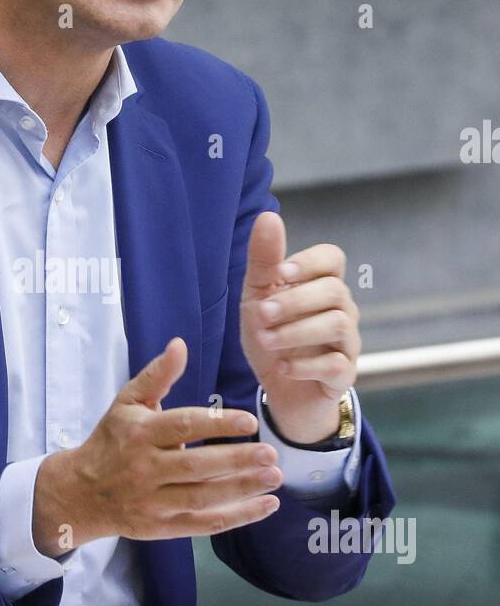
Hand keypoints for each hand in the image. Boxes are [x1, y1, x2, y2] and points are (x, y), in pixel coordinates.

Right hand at [31, 337, 282, 556]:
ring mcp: (153, 501)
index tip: (250, 421)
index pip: (182, 427)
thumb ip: (157, 376)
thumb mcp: (127, 403)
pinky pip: (203, 524)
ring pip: (202, 497)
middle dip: (236, 461)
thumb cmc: (111, 441)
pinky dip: (237, 517)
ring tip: (274, 477)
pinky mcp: (161, 527)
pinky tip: (266, 505)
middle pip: (196, 466)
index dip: (217, 424)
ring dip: (242, 489)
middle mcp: (145, 468)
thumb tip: (180, 344)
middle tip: (271, 454)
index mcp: (139, 433)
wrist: (80, 493)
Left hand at [240, 211, 359, 443]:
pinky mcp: (344, 375)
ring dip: (296, 332)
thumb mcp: (258, 297)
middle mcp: (341, 310)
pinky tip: (282, 368)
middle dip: (294, 301)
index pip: (332, 258)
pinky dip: (305, 365)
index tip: (282, 272)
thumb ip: (265, 260)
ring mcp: (347, 343)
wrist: (278, 390)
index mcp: (320, 285)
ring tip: (267, 340)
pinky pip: (337, 364)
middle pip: (334, 291)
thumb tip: (268, 215)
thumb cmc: (272, 335)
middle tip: (260, 314)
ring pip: (338, 324)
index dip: (310, 261)